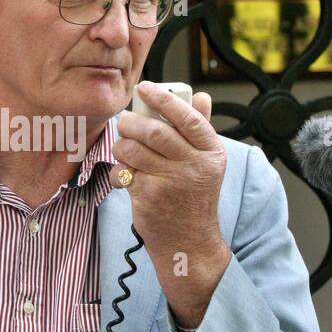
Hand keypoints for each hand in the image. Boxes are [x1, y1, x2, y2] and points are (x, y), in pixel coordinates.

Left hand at [110, 81, 230, 325]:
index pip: (187, 117)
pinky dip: (119, 172)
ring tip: (124, 150)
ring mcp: (172, 182)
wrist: (189, 243)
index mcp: (211, 153)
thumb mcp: (207, 164)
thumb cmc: (194, 199)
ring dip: (122, 146)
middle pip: (155, 131)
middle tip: (125, 123)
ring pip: (134, 149)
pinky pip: (124, 172)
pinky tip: (126, 177)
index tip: (144, 88)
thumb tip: (201, 96)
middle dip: (133, 123)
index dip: (163, 98)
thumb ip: (201, 130)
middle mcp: (195, 166)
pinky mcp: (149, 197)